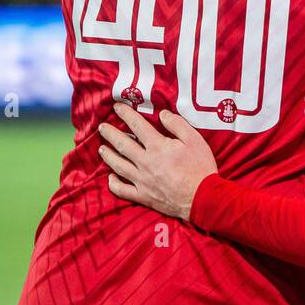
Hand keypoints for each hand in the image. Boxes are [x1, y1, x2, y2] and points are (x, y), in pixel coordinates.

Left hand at [99, 103, 218, 220]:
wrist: (203, 198)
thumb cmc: (200, 168)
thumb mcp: (195, 140)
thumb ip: (177, 124)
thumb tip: (162, 114)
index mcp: (157, 147)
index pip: (137, 126)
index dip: (126, 114)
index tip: (117, 107)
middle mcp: (145, 162)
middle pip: (122, 145)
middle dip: (110, 134)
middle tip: (101, 127)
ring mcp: (142, 180)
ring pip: (118, 166)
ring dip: (108, 156)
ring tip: (102, 148)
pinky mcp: (143, 196)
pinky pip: (122, 190)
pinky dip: (113, 183)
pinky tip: (110, 177)